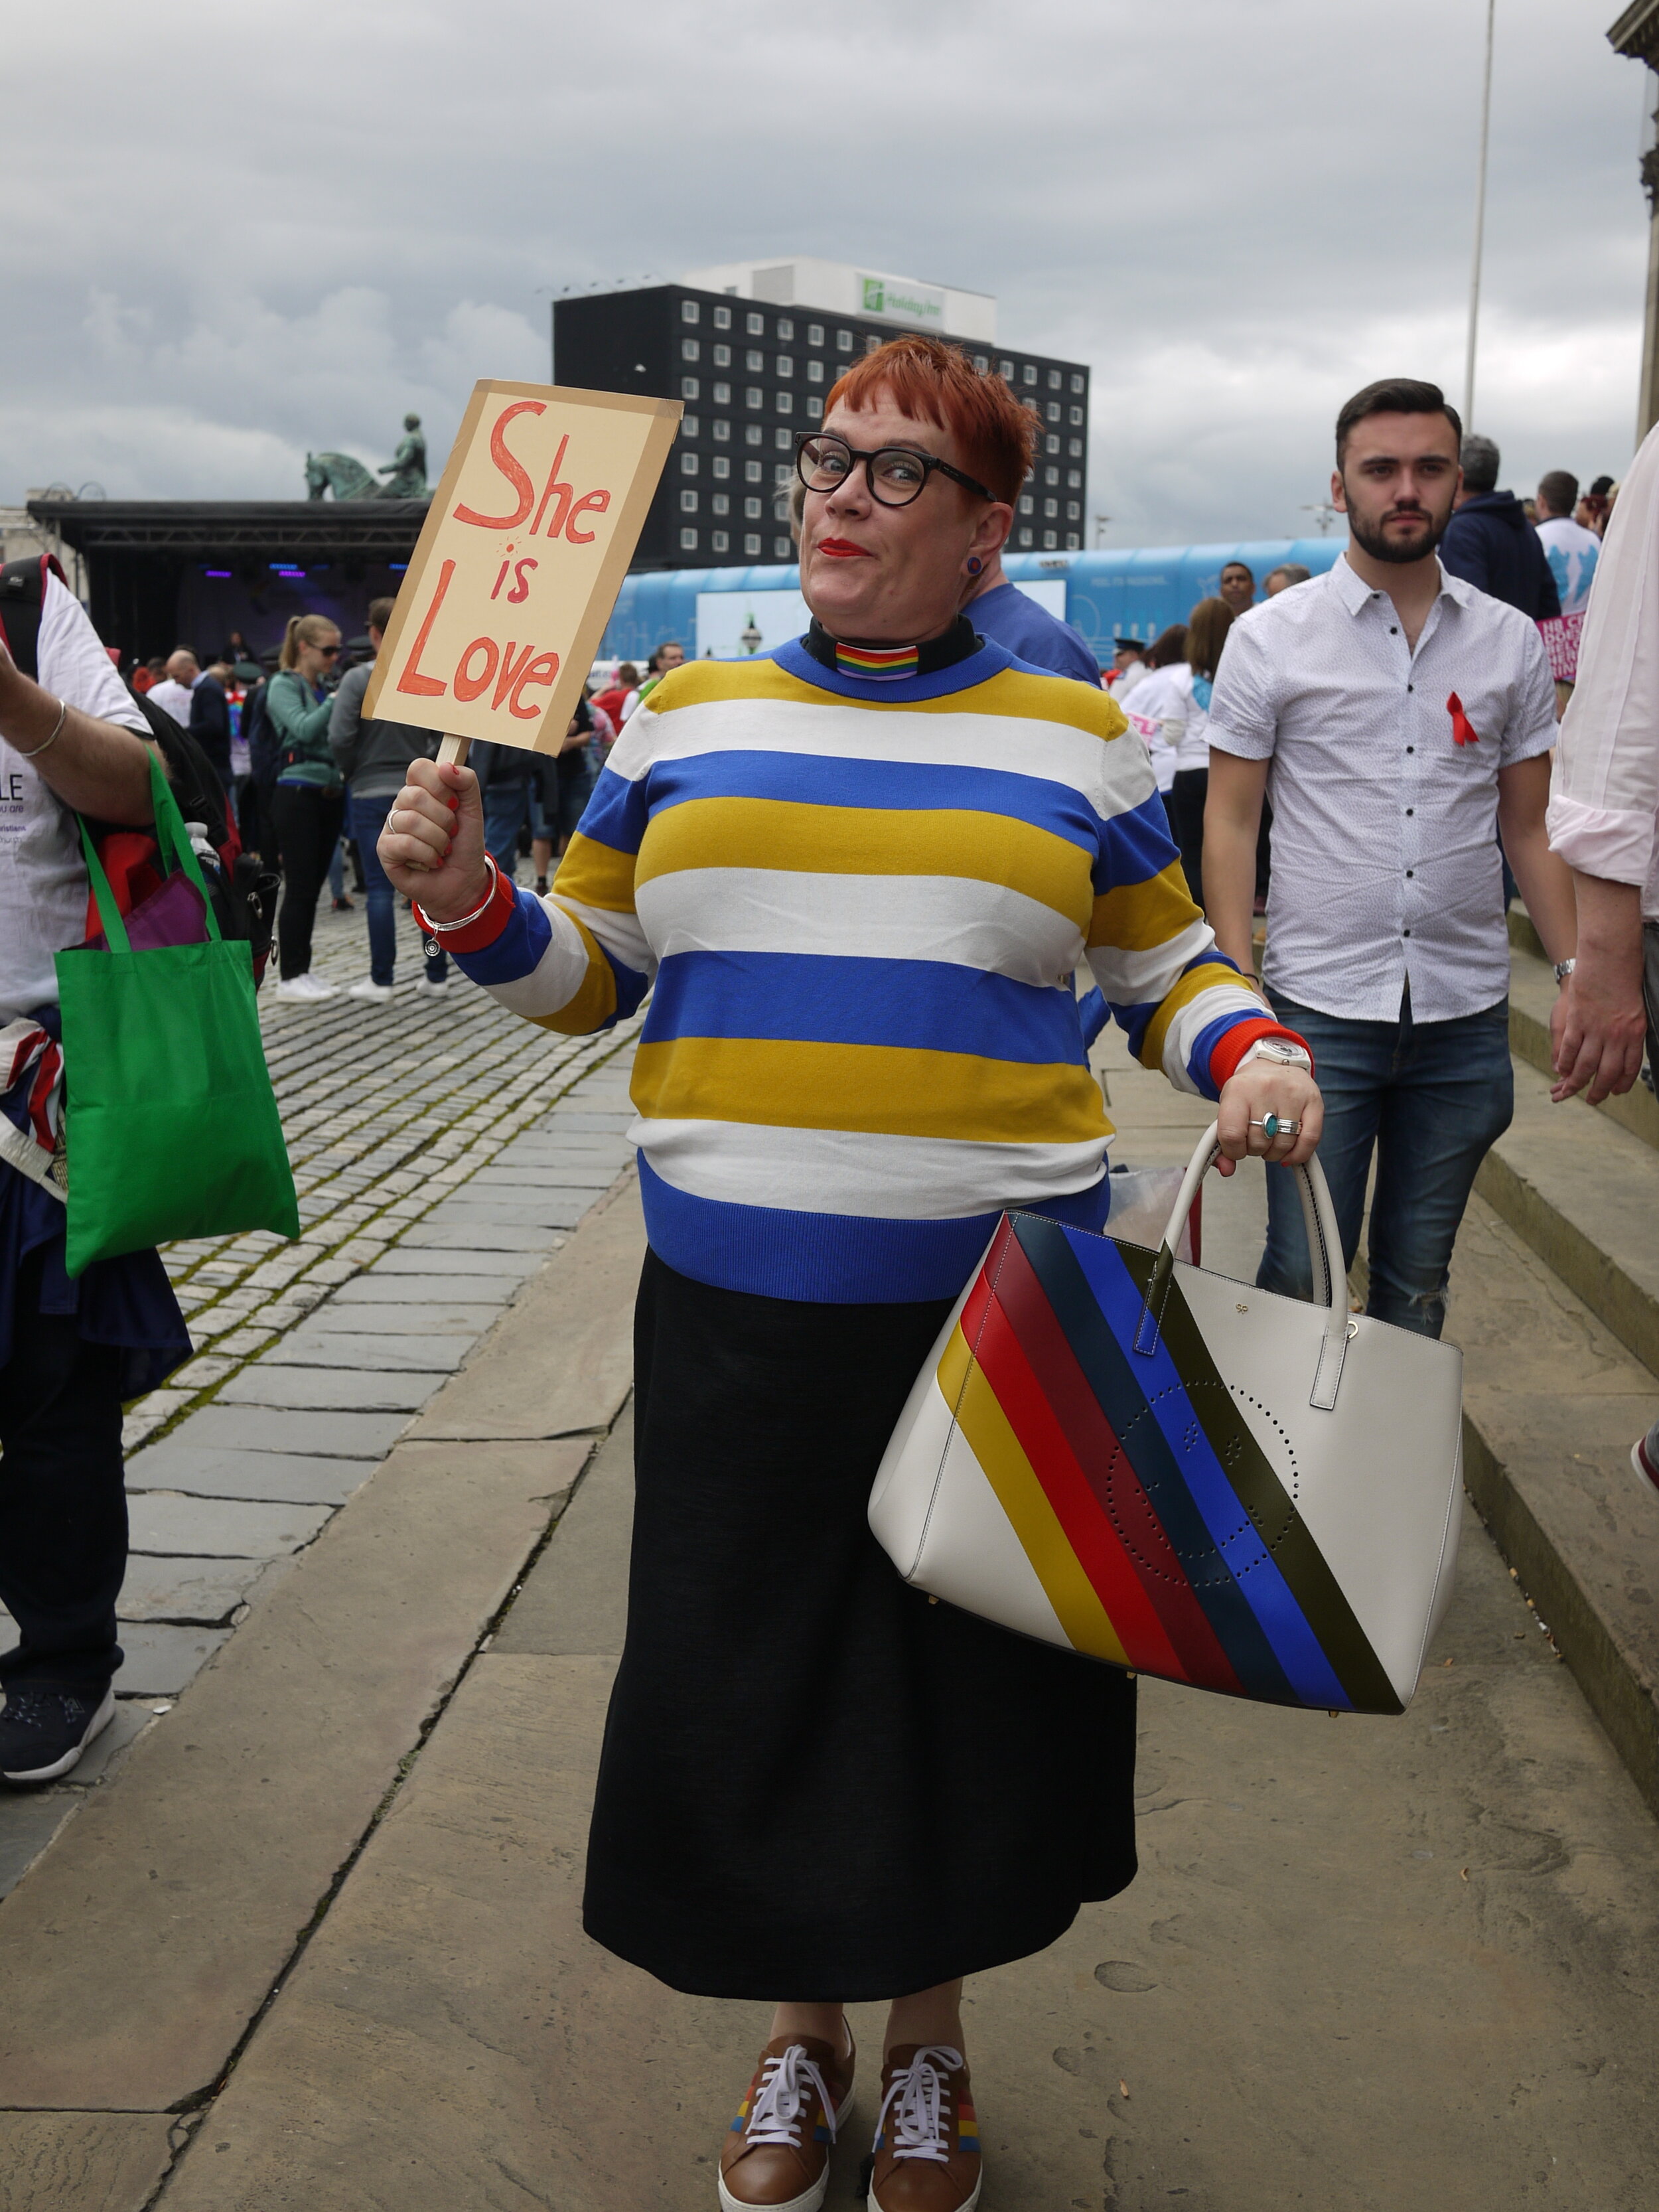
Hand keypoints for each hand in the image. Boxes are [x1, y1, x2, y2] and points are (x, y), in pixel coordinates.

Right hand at [376, 755, 490, 921]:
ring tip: (444, 850)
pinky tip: (433, 861)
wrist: (464, 882)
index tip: (455, 804)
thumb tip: (446, 766)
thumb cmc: (464, 845)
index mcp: (421, 791)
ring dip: (438, 839)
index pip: (418, 768)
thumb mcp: (473, 811)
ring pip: (410, 820)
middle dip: (443, 818)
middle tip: (452, 833)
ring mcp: (391, 826)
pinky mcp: (385, 849)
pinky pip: (403, 843)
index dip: (438, 784)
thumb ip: (467, 783)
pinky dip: (427, 854)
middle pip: (414, 795)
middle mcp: (402, 805)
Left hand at [1214, 1063, 1322, 1178]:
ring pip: (1283, 1145)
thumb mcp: (1227, 1109)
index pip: (1232, 1134)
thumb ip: (1220, 1142)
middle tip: (1255, 1139)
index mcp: (1238, 1090)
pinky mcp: (1314, 1101)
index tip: (1237, 1149)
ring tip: (1270, 1141)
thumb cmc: (1249, 1091)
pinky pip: (1309, 1140)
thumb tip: (1226, 1170)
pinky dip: (1298, 1154)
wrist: (1273, 1064)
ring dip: (1275, 1153)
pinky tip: (1290, 1154)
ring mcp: (1292, 1093)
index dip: (1234, 1151)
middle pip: (1259, 1142)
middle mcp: (1266, 1088)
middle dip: (1254, 1150)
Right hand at [1551, 951, 1647, 1104]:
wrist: (1608, 959)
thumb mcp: (1635, 1011)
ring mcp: (1595, 1029)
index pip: (1629, 1068)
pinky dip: (1563, 1062)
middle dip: (1598, 1091)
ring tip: (1570, 1091)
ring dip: (1576, 1082)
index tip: (1616, 1092)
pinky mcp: (1576, 1021)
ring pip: (1585, 1065)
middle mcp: (1617, 1035)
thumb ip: (1628, 1037)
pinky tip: (1560, 1070)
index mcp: (1635, 1033)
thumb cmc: (1623, 983)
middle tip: (1592, 1100)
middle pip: (1606, 1072)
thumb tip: (1621, 1060)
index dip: (1621, 1084)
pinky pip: (1569, 1049)